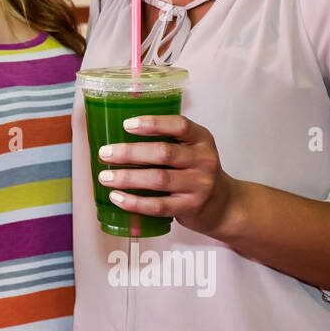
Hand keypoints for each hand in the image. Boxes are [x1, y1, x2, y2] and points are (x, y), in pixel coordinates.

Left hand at [95, 114, 239, 237]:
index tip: (127, 124)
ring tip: (105, 177)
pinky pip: (158, 206)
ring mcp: (199, 185)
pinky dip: (135, 202)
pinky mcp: (191, 207)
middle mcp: (204, 160)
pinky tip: (117, 197)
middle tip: (105, 154)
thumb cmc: (196, 171)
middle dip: (130, 152)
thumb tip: (118, 136)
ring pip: (158, 179)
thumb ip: (166, 140)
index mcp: (201, 139)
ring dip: (127, 178)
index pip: (179, 125)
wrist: (225, 204)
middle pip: (163, 153)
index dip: (152, 123)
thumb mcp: (192, 149)